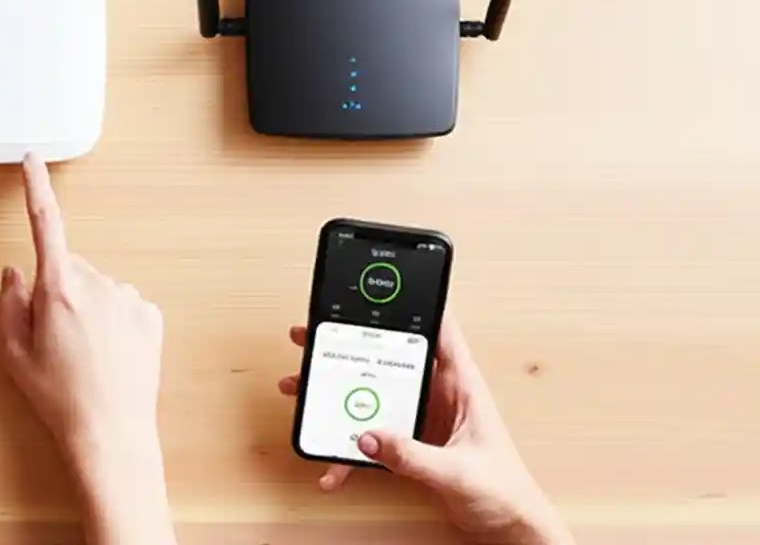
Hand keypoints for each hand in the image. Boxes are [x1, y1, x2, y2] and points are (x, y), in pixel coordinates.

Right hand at [0, 154, 173, 544]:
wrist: (110, 433)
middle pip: (69, 268)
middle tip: (53, 338)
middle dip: (59, 290)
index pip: (45, 223)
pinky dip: (113, 321)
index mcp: (59, 288)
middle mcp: (98, 283)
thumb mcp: (14, 354)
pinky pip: (123, 305)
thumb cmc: (59, 398)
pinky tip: (108, 355)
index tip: (32, 161)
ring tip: (84, 355)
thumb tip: (15, 273)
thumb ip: (8, 303)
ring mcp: (129, 297)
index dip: (36, 187)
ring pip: (97, 288)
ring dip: (87, 308)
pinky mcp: (151, 314)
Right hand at [279, 318, 573, 544]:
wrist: (506, 527)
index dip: (415, 305)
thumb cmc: (504, 491)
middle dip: (351, 345)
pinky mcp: (411, 441)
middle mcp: (439, 395)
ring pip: (373, 393)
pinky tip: (335, 463)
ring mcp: (422, 417)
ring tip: (305, 385)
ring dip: (339, 392)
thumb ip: (412, 455)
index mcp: (461, 386)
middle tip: (315, 335)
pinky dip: (350, 446)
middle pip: (389, 358)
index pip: (440, 332)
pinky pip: (372, 434)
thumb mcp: (457, 471)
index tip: (382, 291)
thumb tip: (371, 437)